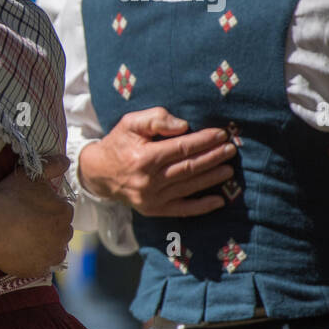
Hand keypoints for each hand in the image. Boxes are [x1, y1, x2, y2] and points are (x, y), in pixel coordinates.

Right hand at [0, 155, 73, 276]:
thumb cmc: (11, 196)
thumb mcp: (30, 175)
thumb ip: (51, 166)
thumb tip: (65, 160)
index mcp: (64, 212)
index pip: (61, 213)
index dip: (47, 212)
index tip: (32, 211)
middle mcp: (63, 235)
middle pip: (59, 233)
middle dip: (47, 231)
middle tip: (25, 226)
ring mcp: (51, 255)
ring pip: (52, 252)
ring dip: (43, 248)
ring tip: (23, 242)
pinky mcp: (37, 270)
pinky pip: (38, 268)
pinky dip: (31, 263)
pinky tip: (18, 255)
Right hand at [78, 107, 235, 215]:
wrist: (97, 173)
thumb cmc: (118, 144)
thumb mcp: (130, 123)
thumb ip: (156, 119)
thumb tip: (184, 126)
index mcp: (144, 157)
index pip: (182, 148)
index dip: (204, 141)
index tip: (221, 134)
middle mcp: (148, 180)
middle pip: (189, 167)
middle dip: (214, 157)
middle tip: (231, 149)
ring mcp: (151, 197)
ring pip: (189, 186)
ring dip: (212, 178)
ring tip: (229, 169)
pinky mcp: (153, 209)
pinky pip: (182, 209)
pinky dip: (202, 206)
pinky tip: (219, 200)